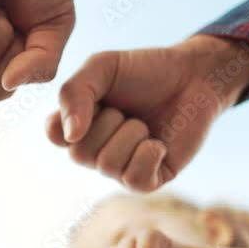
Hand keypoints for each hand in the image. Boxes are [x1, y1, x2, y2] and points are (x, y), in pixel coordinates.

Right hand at [48, 35, 248, 190]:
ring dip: (132, 134)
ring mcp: (121, 168)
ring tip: (144, 122)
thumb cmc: (146, 71)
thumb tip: (69, 136)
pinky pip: (134, 179)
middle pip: (79, 154)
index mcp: (78, 125)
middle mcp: (95, 151)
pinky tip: (158, 143)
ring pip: (107, 165)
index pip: (53, 135)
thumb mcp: (103, 67)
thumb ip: (75, 92)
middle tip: (126, 109)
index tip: (95, 99)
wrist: (195, 76)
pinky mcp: (149, 180)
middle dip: (108, 123)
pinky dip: (148, 154)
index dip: (70, 117)